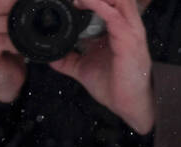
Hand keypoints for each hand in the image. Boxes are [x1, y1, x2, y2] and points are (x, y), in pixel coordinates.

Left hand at [50, 0, 155, 134]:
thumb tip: (51, 56)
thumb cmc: (113, 85)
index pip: (108, 1)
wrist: (128, 104)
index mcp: (117, 28)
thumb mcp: (83, 68)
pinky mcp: (128, 39)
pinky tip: (83, 3)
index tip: (71, 0)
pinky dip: (98, 5)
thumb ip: (68, 60)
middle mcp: (126, 24)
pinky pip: (114, 15)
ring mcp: (129, 30)